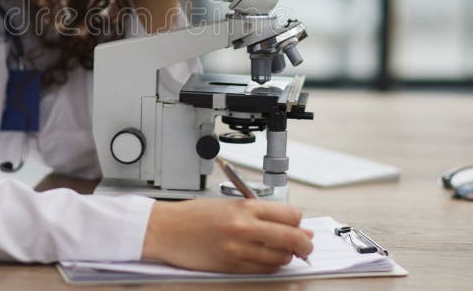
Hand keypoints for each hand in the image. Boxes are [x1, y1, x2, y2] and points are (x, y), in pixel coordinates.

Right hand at [142, 198, 313, 273]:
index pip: (290, 215)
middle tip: (305, 245)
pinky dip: (270, 265)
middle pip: (292, 238)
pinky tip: (265, 258)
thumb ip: (258, 213)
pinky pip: (263, 269)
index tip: (300, 226)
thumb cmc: (193, 215)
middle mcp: (244, 227)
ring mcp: (239, 249)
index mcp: (244, 207)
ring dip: (286, 256)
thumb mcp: (228, 204)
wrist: (167, 230)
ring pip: (280, 258)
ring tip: (281, 251)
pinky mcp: (232, 266)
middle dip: (304, 244)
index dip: (299, 222)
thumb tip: (289, 224)